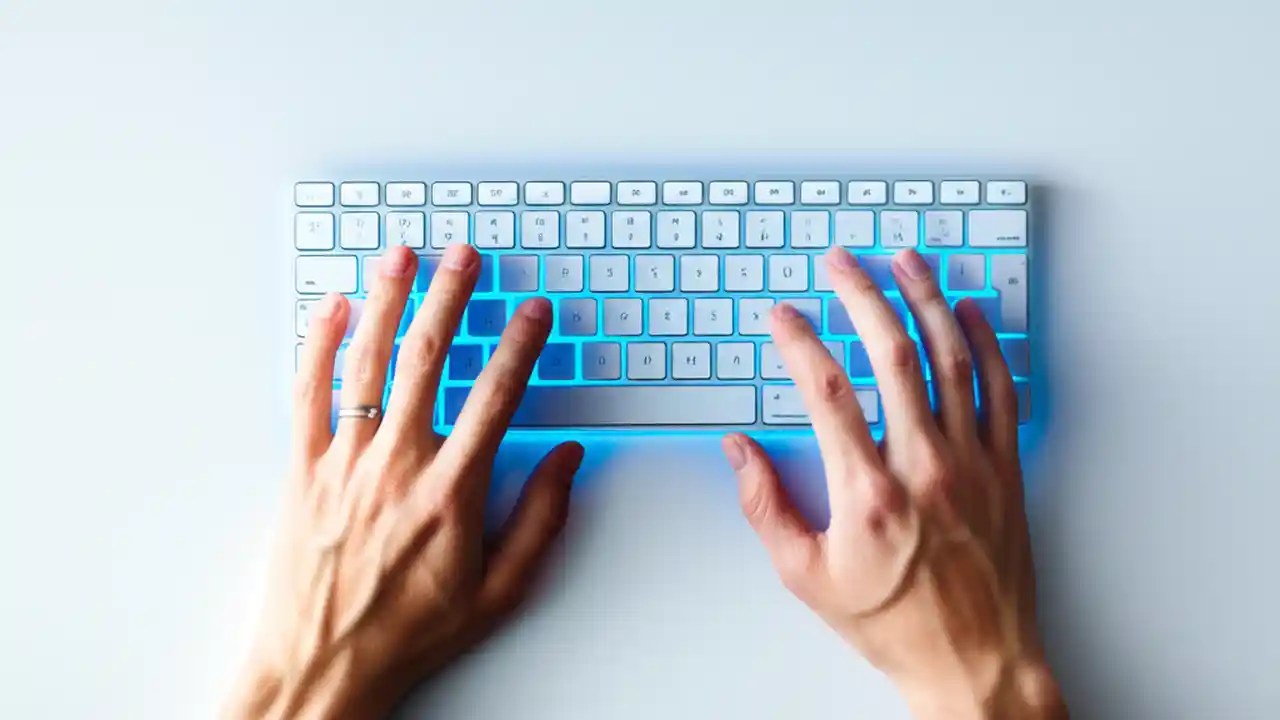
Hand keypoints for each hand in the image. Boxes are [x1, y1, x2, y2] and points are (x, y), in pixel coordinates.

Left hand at [225, 245, 582, 719]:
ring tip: (402, 256)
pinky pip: (307, 394)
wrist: (325, 664)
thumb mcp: (501, 591)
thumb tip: (569, 459)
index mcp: (450, 492)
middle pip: (427, 359)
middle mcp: (396, 465)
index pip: (496, 397)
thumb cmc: (412, 631)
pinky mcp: (302, 470)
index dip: (519, 344)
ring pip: (366, 363)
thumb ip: (542, 520)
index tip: (533, 311)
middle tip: (464, 255)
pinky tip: (333, 308)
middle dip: (449, 297)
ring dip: (387, 301)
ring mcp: (344, 463)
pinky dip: (319, 345)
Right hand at [723, 248, 1064, 719]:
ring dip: (925, 300)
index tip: (782, 316)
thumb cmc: (893, 625)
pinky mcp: (1006, 470)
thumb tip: (740, 452)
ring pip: (950, 359)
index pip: (826, 392)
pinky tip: (969, 314)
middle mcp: (924, 466)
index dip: (798, 342)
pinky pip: (1001, 390)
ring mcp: (972, 463)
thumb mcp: (806, 577)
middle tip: (841, 263)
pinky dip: (987, 344)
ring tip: (905, 261)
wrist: (974, 661)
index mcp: (868, 493)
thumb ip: (765, 507)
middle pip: (891, 355)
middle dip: (861, 296)